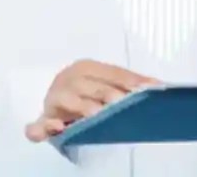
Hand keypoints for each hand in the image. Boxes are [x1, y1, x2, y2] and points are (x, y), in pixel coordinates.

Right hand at [24, 59, 158, 142]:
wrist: (55, 99)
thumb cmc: (86, 90)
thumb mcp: (105, 83)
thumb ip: (128, 84)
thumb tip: (158, 85)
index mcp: (86, 67)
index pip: (112, 73)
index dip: (132, 80)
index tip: (152, 88)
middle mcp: (68, 80)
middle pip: (89, 85)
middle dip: (107, 92)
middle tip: (123, 102)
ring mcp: (53, 100)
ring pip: (67, 100)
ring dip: (82, 106)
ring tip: (97, 114)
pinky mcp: (43, 121)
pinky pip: (38, 126)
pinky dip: (44, 128)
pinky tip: (57, 128)